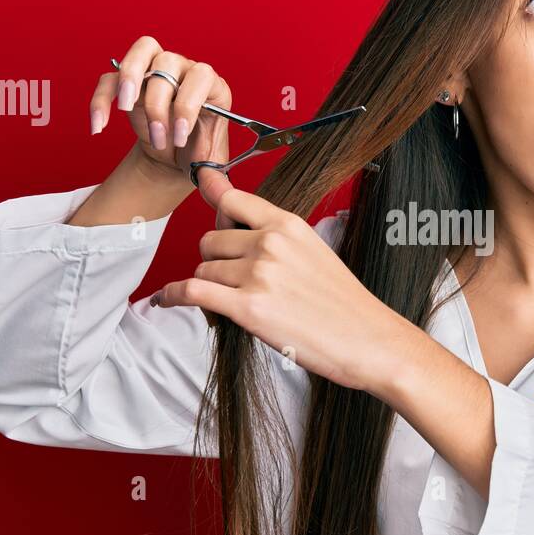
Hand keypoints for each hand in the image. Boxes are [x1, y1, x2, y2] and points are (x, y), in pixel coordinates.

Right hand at [90, 35, 230, 190]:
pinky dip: (101, 100)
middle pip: (169, 62)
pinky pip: (110, 78)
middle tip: (158, 136)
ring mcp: (157, 71)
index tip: (178, 135)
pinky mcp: (130, 83)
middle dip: (158, 103)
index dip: (187, 104)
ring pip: (143, 50)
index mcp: (212, 87)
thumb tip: (218, 192)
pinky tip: (98, 127)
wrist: (176, 157)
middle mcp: (186, 71)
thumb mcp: (208, 167)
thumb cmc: (196, 155)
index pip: (202, 76)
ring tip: (124, 108)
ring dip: (130, 78)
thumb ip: (214, 178)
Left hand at [149, 174, 422, 393]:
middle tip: (234, 280)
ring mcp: (259, 274)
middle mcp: (270, 243)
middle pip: (210, 239)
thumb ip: (271, 230)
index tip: (203, 193)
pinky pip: (192, 292)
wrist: (369, 341)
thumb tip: (231, 200)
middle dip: (214, 259)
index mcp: (288, 224)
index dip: (216, 207)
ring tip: (230, 303)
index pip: (232, 200)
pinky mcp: (249, 308)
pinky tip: (165, 300)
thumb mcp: (312, 250)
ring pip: (203, 270)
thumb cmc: (342, 302)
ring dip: (208, 287)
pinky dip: (172, 296)